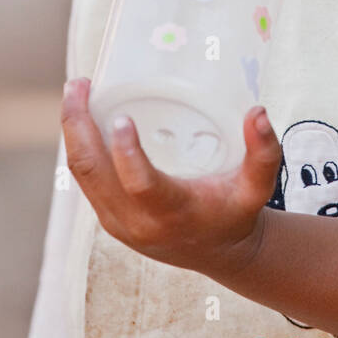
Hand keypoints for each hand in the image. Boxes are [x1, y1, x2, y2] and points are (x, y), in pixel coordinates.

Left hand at [60, 77, 281, 276]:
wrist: (216, 253)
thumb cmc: (235, 213)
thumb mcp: (256, 188)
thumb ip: (264, 153)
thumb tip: (258, 112)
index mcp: (171, 213)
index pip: (141, 186)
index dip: (127, 153)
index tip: (122, 117)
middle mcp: (136, 221)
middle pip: (92, 172)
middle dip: (78, 125)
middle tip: (80, 85)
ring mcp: (115, 221)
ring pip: (80, 173)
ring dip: (73, 130)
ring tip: (76, 91)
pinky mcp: (107, 216)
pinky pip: (84, 177)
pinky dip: (79, 145)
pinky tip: (82, 116)